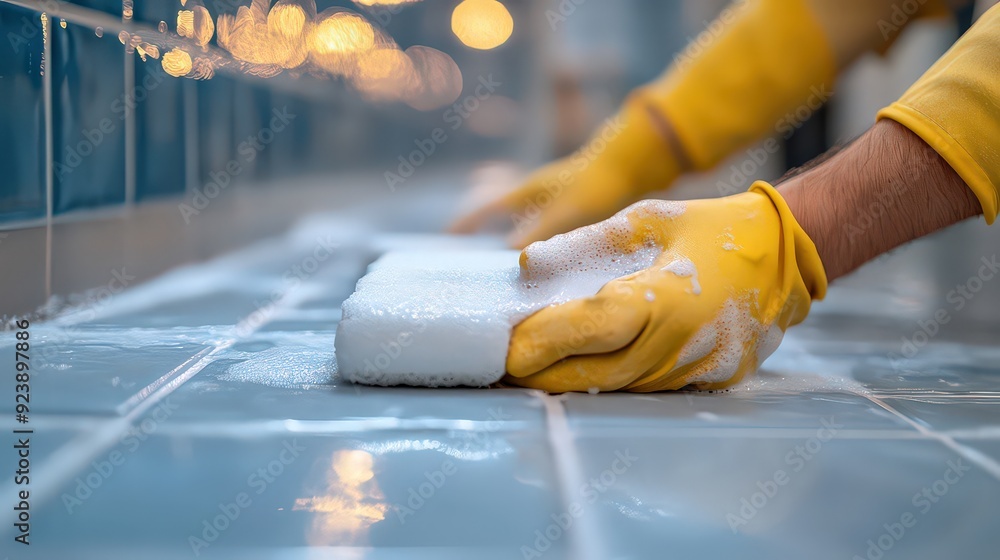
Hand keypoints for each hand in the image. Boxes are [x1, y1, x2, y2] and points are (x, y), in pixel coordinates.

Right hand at [449, 101, 682, 247]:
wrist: (633, 163)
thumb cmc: (597, 184)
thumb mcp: (565, 214)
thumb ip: (537, 235)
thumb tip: (510, 257)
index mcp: (526, 191)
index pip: (485, 209)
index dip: (465, 225)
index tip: (446, 241)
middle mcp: (534, 192)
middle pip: (496, 212)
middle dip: (481, 231)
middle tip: (465, 252)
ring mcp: (551, 196)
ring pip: (518, 219)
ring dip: (506, 237)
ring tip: (495, 259)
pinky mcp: (569, 204)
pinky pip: (538, 224)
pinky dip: (530, 238)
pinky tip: (538, 255)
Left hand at [504, 182, 826, 391]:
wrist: (788, 253)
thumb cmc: (712, 228)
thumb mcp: (646, 219)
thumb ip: (584, 244)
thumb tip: (527, 266)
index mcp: (663, 300)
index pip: (587, 330)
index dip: (541, 343)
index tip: (505, 349)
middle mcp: (678, 345)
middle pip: (595, 374)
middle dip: (545, 375)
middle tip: (506, 369)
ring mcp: (697, 369)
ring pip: (619, 387)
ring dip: (573, 382)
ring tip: (534, 371)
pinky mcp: (708, 380)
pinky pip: (647, 387)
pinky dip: (611, 380)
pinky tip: (584, 371)